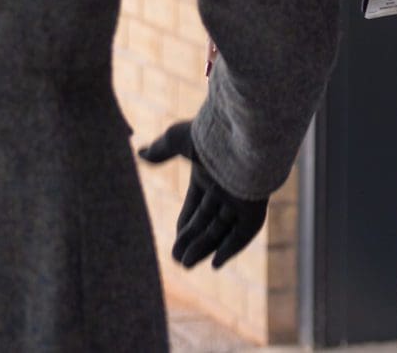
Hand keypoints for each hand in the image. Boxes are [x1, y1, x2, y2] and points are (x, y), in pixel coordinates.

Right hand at [137, 121, 268, 267]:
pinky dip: (230, 248)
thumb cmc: (210, 134)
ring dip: (205, 248)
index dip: (186, 223)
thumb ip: (161, 151)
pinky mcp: (256, 207)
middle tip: (177, 260)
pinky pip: (243, 233)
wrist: (245, 132)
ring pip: (222, 230)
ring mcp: (241, 198)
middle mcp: (226, 188)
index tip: (176, 239)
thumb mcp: (178, 140)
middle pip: (208, 221)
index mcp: (209, 173)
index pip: (196, 205)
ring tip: (186, 264)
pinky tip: (215, 264)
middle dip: (192, 240)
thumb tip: (139, 153)